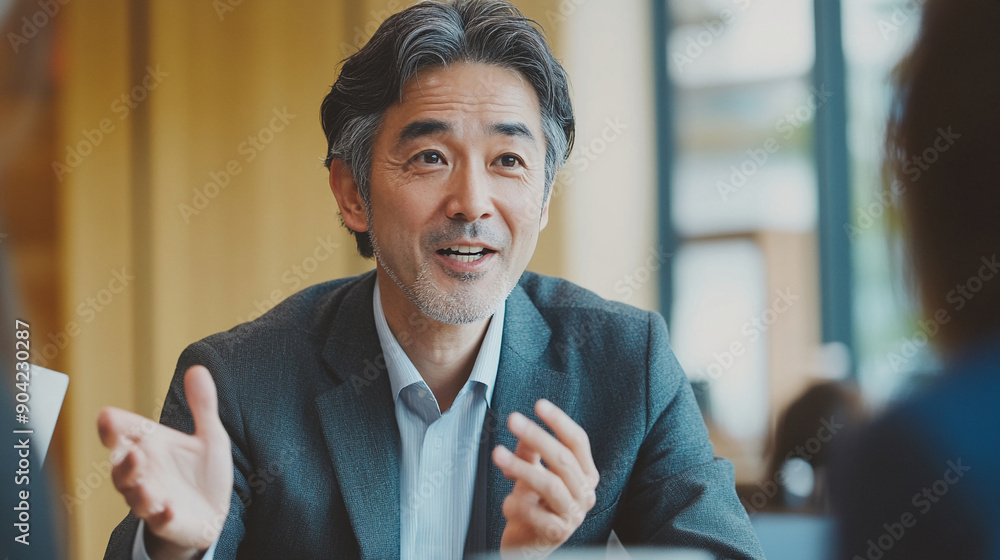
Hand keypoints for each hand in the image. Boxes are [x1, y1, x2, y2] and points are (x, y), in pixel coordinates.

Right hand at [97, 366, 232, 559]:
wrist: (210, 514)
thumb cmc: (202, 474)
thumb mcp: (209, 436)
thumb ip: (202, 405)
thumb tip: (197, 368)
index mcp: (151, 447)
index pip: (125, 434)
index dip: (113, 426)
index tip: (106, 416)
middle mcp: (145, 473)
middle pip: (122, 467)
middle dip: (123, 461)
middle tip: (131, 450)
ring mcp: (153, 499)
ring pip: (136, 496)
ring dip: (138, 489)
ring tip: (145, 483)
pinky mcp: (168, 521)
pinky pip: (161, 520)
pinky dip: (162, 515)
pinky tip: (168, 509)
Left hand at [492, 398, 599, 558]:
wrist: (527, 548)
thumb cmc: (533, 508)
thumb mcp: (532, 475)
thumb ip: (530, 453)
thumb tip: (521, 428)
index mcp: (585, 475)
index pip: (578, 442)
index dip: (560, 421)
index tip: (539, 404)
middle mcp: (585, 494)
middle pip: (563, 458)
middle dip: (537, 436)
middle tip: (512, 420)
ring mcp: (574, 515)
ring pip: (550, 484)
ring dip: (521, 467)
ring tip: (497, 454)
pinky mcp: (558, 534)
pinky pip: (536, 513)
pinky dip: (517, 504)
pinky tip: (507, 503)